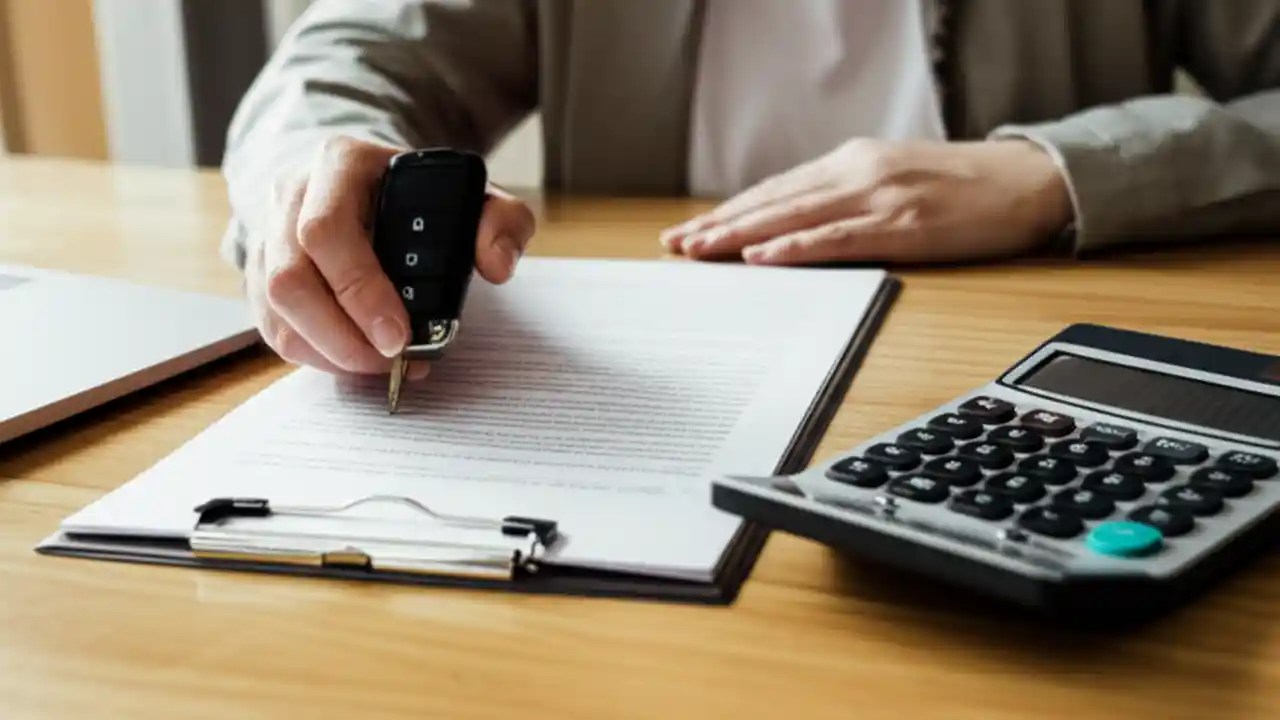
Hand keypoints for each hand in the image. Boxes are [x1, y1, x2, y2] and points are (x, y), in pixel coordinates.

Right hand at [245, 136, 534, 375]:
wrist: (367, 181)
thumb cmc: (418, 194)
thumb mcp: (470, 193)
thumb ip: (501, 221)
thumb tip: (497, 266)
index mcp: (340, 164)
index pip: (326, 231)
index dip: (358, 289)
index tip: (398, 334)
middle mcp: (291, 195)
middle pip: (289, 279)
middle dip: (342, 334)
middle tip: (390, 359)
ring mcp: (268, 236)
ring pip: (274, 310)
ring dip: (328, 352)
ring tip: (379, 365)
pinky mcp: (262, 274)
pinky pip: (273, 327)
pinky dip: (316, 355)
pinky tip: (357, 360)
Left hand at [660, 139, 1072, 264]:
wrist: (1030, 181)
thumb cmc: (963, 186)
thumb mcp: (894, 178)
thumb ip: (846, 195)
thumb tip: (797, 223)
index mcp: (853, 162)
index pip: (776, 190)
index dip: (729, 212)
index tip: (691, 231)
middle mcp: (858, 172)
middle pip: (773, 201)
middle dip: (719, 226)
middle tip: (675, 246)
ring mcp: (880, 197)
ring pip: (794, 217)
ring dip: (741, 237)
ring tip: (700, 252)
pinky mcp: (905, 225)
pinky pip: (839, 238)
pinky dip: (796, 247)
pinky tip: (764, 257)